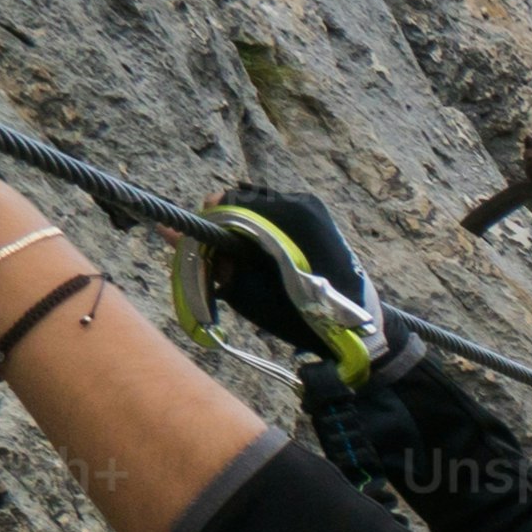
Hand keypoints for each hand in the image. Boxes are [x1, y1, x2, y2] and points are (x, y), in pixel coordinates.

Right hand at [170, 181, 414, 385]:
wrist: (362, 330)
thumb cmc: (305, 316)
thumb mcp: (247, 291)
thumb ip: (208, 259)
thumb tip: (168, 232)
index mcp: (288, 214)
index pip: (227, 202)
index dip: (206, 225)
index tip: (196, 248)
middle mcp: (301, 202)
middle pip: (241, 203)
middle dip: (224, 231)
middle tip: (220, 264)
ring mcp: (312, 208)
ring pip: (256, 211)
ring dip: (241, 234)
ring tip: (242, 267)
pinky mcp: (317, 219)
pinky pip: (275, 218)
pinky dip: (261, 235)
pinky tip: (262, 262)